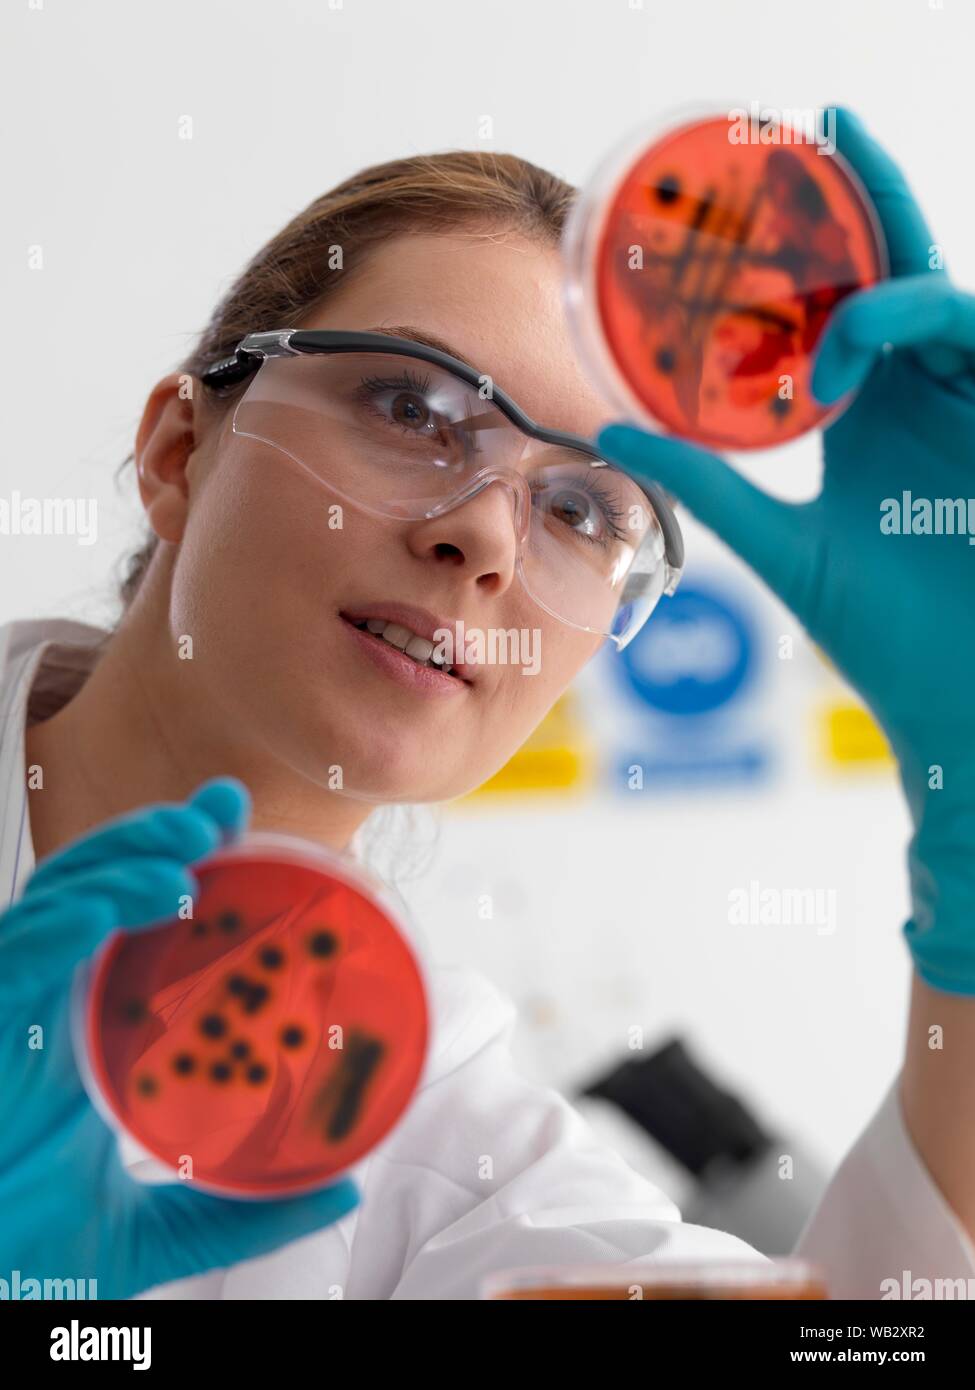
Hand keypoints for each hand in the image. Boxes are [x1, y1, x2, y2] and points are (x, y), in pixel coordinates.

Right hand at [0, 777, 358, 1298]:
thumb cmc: (28, 1252)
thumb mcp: (160, 1228)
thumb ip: (244, 1212)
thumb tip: (343, 1188)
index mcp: (87, 1026)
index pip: (129, 917)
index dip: (174, 855)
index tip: (234, 814)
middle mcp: (46, 1006)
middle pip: (94, 888)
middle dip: (151, 837)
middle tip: (219, 812)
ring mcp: (9, 1011)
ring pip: (53, 906)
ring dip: (116, 867)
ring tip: (184, 858)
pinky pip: (9, 962)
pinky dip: (54, 929)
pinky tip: (104, 912)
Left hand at [597, 108, 974, 995]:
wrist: (957, 699)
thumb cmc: (884, 633)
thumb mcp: (783, 548)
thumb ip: (710, 484)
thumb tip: (610, 433)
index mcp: (867, 413)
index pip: (841, 302)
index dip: (817, 237)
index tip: (769, 178)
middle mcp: (921, 395)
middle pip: (899, 267)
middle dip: (871, 195)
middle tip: (826, 129)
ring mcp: (972, 406)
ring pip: (943, 299)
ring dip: (880, 293)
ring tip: (822, 331)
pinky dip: (914, 329)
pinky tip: (853, 354)